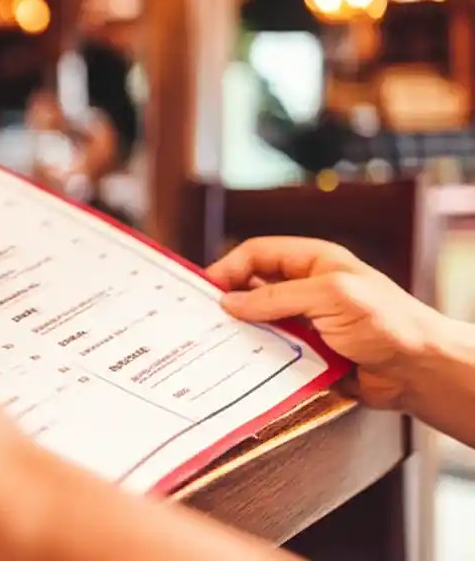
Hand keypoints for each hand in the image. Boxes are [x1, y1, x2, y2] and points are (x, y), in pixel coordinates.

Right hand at [206, 236, 442, 408]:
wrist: (420, 371)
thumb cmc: (389, 323)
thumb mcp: (330, 296)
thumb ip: (277, 297)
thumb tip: (231, 302)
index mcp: (313, 262)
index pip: (258, 254)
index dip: (230, 267)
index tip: (207, 289)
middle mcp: (306, 289)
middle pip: (253, 288)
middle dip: (230, 301)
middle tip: (205, 318)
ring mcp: (305, 323)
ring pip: (259, 323)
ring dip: (243, 333)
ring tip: (219, 344)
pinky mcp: (306, 354)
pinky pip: (271, 353)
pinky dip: (257, 359)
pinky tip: (244, 366)